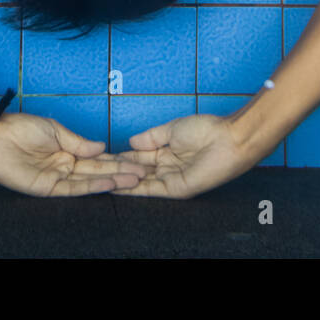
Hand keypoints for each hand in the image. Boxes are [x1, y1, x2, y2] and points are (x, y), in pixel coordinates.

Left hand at [0, 112, 148, 197]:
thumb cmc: (20, 129)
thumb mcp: (55, 130)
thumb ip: (78, 143)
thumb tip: (102, 147)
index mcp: (67, 153)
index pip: (96, 159)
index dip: (115, 161)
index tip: (136, 161)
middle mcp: (64, 168)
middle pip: (96, 171)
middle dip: (120, 172)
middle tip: (143, 174)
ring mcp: (56, 179)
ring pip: (89, 182)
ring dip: (112, 181)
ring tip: (133, 180)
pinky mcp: (46, 188)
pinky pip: (73, 189)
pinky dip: (91, 186)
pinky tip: (108, 183)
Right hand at [111, 114, 257, 198]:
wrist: (228, 139)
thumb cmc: (206, 130)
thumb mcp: (172, 129)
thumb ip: (151, 138)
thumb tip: (130, 142)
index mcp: (165, 151)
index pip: (137, 156)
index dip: (119, 156)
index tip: (99, 156)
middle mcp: (166, 167)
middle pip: (136, 170)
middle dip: (115, 170)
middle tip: (91, 170)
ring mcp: (170, 179)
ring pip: (139, 182)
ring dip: (120, 180)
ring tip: (97, 180)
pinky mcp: (175, 189)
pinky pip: (150, 190)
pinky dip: (132, 190)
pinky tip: (115, 187)